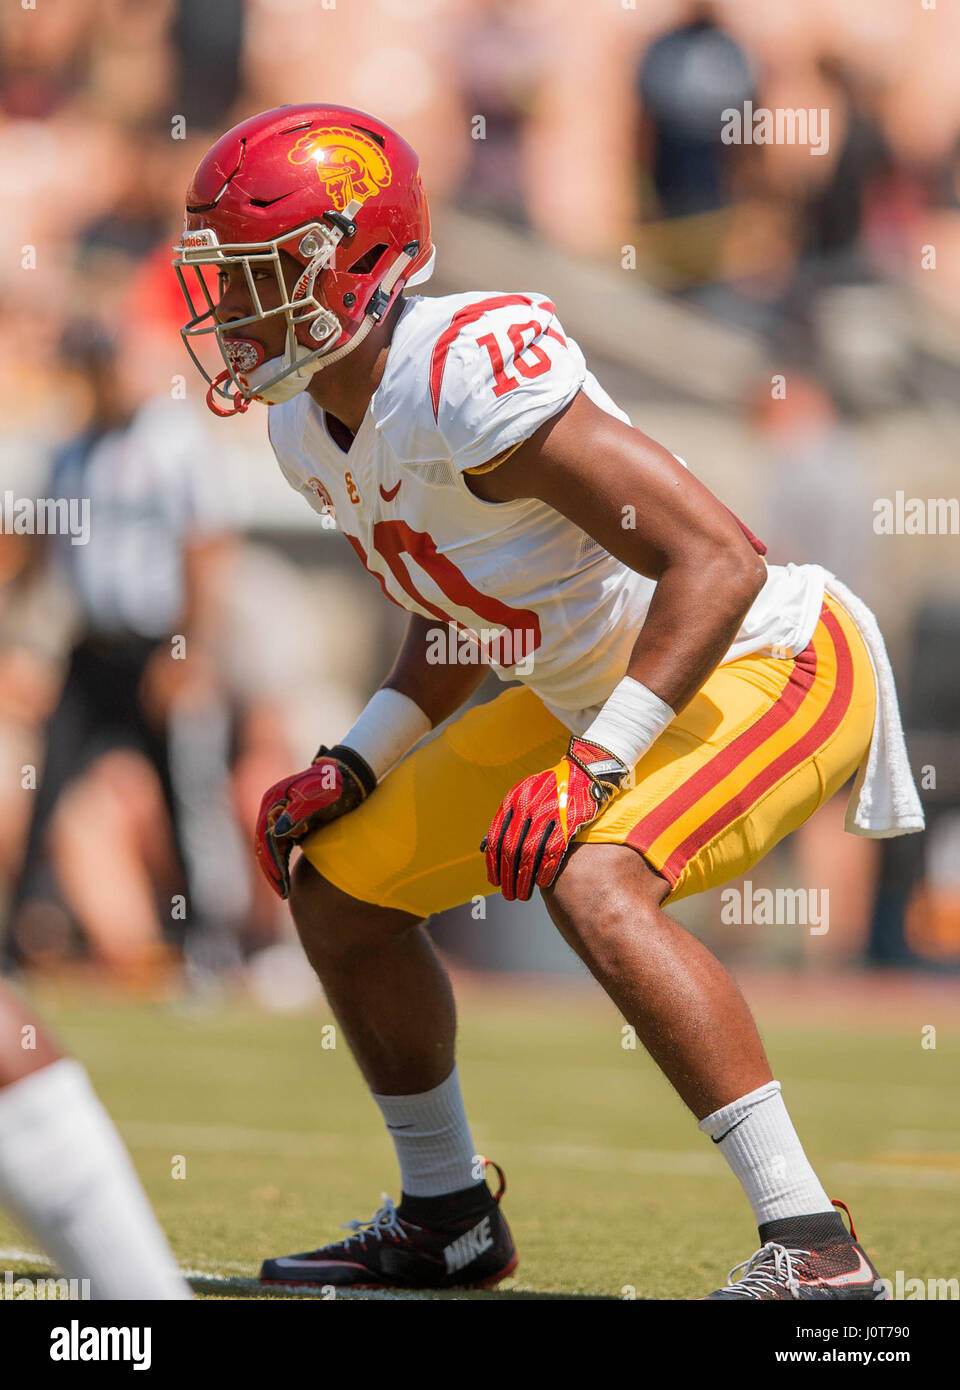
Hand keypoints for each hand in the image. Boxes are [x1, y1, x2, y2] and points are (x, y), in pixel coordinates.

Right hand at [255, 744, 374, 897]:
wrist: (350, 775)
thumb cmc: (335, 785)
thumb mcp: (318, 798)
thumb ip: (297, 813)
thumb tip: (277, 833)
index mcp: (274, 800)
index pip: (266, 836)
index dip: (272, 861)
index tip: (280, 881)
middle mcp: (273, 808)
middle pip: (265, 844)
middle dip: (272, 870)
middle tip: (282, 893)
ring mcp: (281, 815)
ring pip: (272, 847)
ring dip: (275, 869)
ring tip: (283, 891)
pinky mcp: (293, 822)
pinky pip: (282, 845)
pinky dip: (283, 861)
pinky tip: (287, 877)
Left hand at [482, 738, 627, 900]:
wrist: (585, 771)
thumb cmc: (553, 787)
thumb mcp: (524, 794)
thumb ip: (508, 818)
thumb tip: (486, 847)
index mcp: (513, 799)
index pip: (496, 837)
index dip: (493, 863)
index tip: (494, 881)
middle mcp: (527, 806)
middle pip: (511, 849)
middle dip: (507, 876)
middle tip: (508, 894)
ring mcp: (547, 813)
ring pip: (529, 855)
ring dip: (524, 879)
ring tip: (522, 894)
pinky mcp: (567, 821)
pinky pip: (551, 852)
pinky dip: (544, 870)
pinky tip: (541, 883)